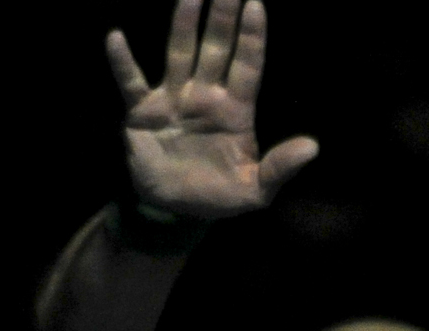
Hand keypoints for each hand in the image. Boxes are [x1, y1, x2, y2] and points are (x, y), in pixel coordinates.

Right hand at [106, 0, 317, 218]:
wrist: (175, 212)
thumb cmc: (220, 196)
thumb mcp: (256, 190)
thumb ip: (280, 168)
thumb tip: (312, 148)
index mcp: (236, 111)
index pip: (247, 67)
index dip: (252, 38)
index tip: (256, 4)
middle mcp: (206, 97)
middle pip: (215, 49)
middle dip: (222, 18)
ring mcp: (173, 100)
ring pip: (179, 54)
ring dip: (183, 25)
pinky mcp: (143, 112)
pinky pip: (132, 82)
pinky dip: (123, 62)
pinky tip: (116, 37)